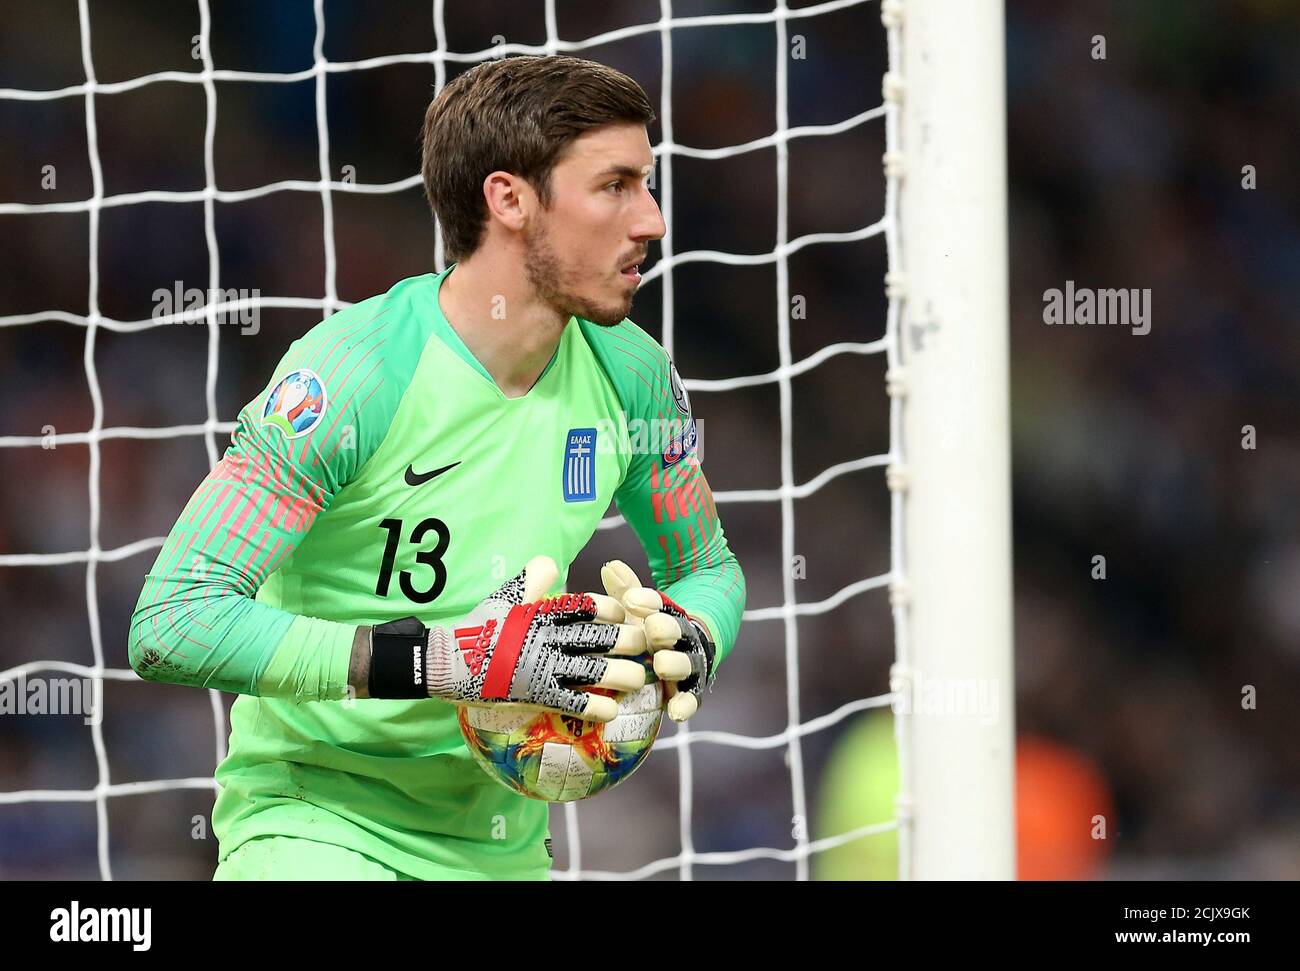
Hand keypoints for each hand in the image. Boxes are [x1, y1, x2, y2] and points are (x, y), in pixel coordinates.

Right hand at [375, 556, 645, 721]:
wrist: (449, 663)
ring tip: (639, 680)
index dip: (612, 609)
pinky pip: (571, 703)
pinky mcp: (535, 694)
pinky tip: (612, 711)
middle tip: (648, 645)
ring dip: (620, 676)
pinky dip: (593, 708)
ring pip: (592, 671)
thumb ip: (532, 578)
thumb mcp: (504, 595)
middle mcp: (547, 638)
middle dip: (627, 641)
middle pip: (598, 637)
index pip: (586, 606)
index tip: (628, 613)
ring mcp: (542, 667)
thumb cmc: (479, 628)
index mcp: (542, 612)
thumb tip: (551, 561)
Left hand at [601, 560, 715, 722]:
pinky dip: (686, 704)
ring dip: (675, 664)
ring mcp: (688, 665)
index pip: (658, 605)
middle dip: (665, 629)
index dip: (647, 601)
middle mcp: (681, 639)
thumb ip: (625, 590)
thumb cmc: (651, 628)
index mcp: (666, 615)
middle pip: (675, 632)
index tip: (631, 600)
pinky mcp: (691, 691)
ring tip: (662, 664)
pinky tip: (676, 711)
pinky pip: (691, 698)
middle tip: (652, 628)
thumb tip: (609, 566)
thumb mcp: (638, 610)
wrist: (692, 647)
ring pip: (686, 663)